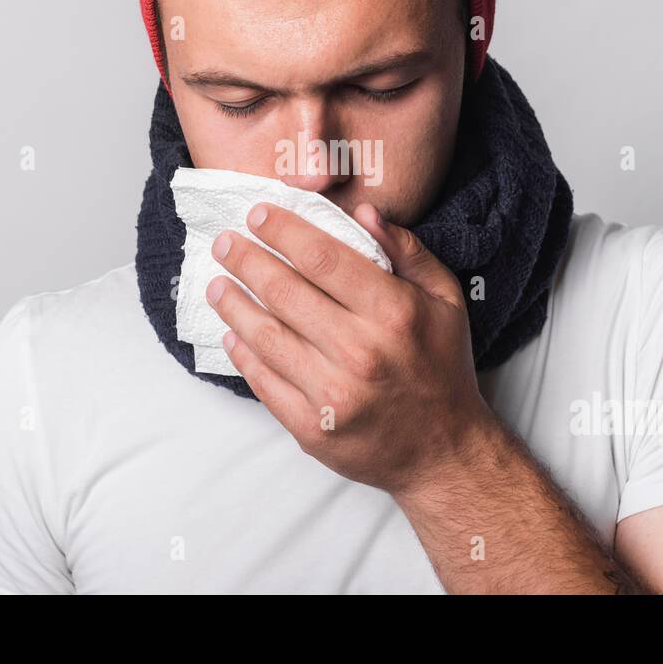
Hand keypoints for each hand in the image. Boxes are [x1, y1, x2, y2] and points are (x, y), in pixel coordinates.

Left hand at [205, 200, 497, 496]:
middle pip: (285, 292)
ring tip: (217, 284)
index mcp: (393, 313)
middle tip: (225, 243)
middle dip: (247, 260)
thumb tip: (362, 211)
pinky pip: (264, 382)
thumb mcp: (445, 299)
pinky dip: (242, 354)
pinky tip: (231, 332)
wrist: (444, 451)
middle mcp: (361, 351)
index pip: (323, 258)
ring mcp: (333, 394)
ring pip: (266, 336)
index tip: (258, 214)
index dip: (283, 231)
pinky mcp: (312, 429)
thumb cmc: (442, 366)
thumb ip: (406, 251)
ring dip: (234, 304)